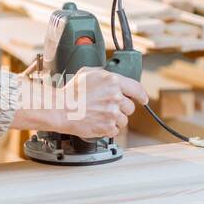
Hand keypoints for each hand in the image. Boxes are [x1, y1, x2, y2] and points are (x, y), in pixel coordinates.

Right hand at [11, 68, 148, 137]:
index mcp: (112, 81)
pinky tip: (97, 123)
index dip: (141, 95)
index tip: (143, 99)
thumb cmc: (70, 92)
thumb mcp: (87, 73)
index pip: (137, 88)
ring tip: (100, 116)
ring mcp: (112, 113)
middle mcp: (115, 97)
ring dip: (114, 120)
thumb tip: (110, 75)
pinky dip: (107, 129)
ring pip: (123, 120)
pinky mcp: (107, 127)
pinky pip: (114, 131)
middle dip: (121, 108)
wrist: (60, 109)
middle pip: (130, 107)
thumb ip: (103, 73)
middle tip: (108, 108)